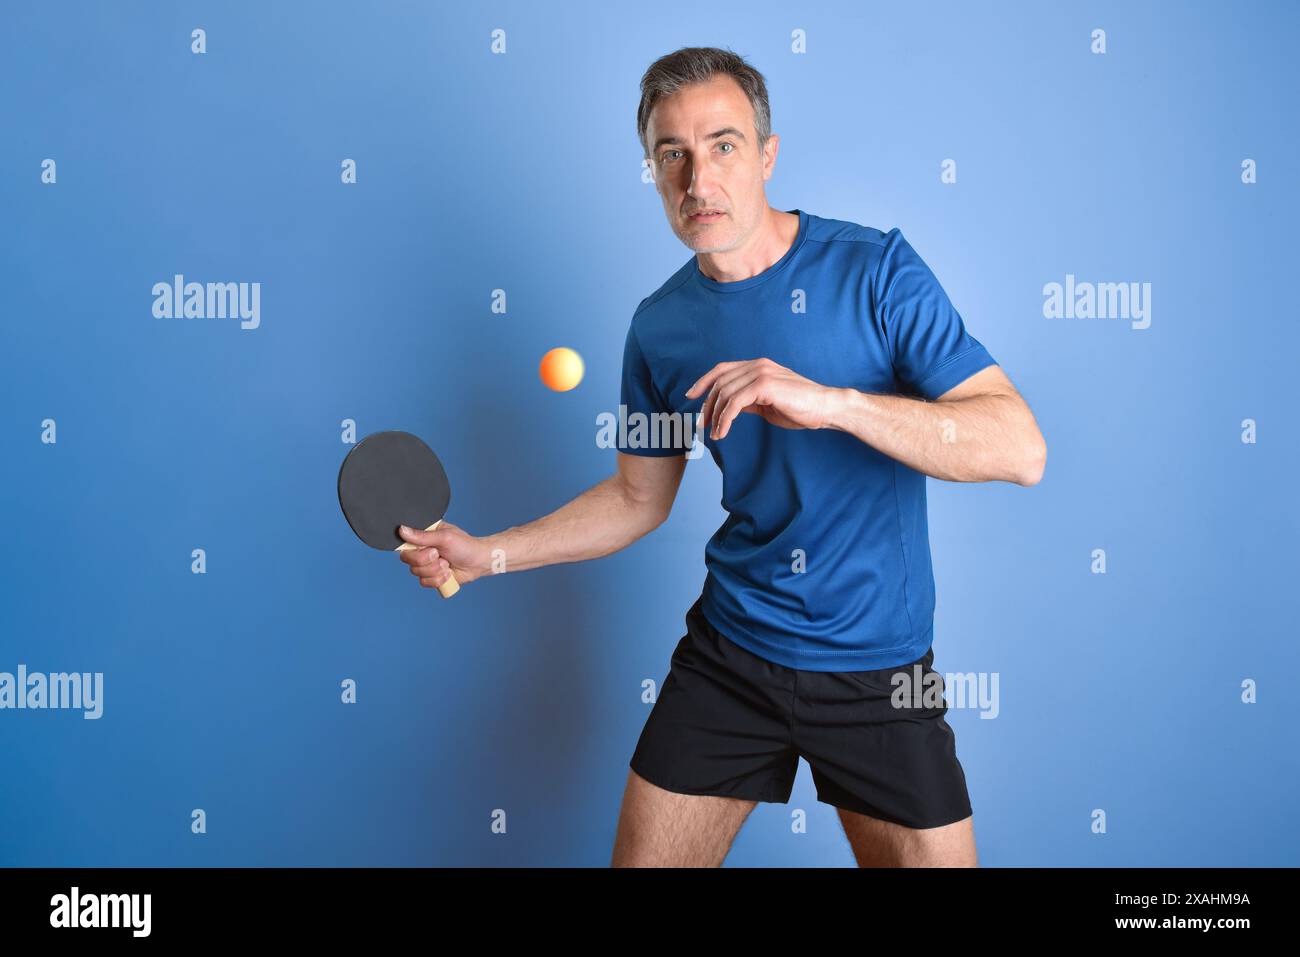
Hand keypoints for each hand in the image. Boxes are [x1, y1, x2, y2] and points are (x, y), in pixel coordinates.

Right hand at [397, 521, 492, 590]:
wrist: (478, 562)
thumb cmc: (465, 545)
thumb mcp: (444, 537)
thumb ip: (422, 536)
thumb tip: (402, 530)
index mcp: (423, 537)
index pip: (404, 544)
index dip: (414, 550)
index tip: (431, 549)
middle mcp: (422, 550)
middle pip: (408, 560)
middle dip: (427, 560)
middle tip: (440, 555)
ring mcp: (426, 565)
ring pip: (416, 572)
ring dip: (435, 570)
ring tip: (447, 564)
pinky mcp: (431, 577)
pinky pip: (424, 582)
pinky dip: (438, 579)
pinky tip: (448, 573)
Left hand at [685, 358, 836, 439]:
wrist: (824, 408)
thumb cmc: (800, 407)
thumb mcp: (767, 403)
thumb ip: (748, 400)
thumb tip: (729, 407)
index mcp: (758, 366)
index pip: (722, 369)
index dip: (704, 381)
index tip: (691, 395)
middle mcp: (758, 365)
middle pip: (719, 382)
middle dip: (707, 405)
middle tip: (703, 425)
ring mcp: (761, 373)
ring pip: (725, 393)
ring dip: (715, 416)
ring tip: (715, 433)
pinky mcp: (764, 386)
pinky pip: (734, 403)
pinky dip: (725, 419)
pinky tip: (723, 431)